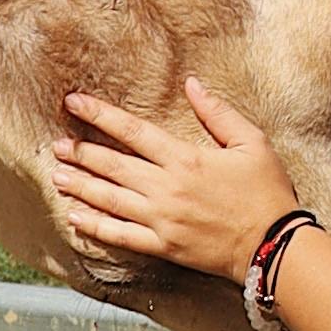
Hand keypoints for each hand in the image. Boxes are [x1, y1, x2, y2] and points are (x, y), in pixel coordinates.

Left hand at [41, 77, 299, 284]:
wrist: (274, 244)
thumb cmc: (267, 191)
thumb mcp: (252, 142)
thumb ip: (218, 113)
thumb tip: (192, 84)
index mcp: (185, 158)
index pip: (133, 131)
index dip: (100, 115)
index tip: (74, 103)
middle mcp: (166, 188)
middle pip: (113, 166)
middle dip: (81, 153)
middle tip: (56, 145)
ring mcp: (161, 219)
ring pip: (109, 200)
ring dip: (81, 186)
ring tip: (57, 176)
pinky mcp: (163, 246)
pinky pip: (120, 236)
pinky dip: (94, 227)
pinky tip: (75, 217)